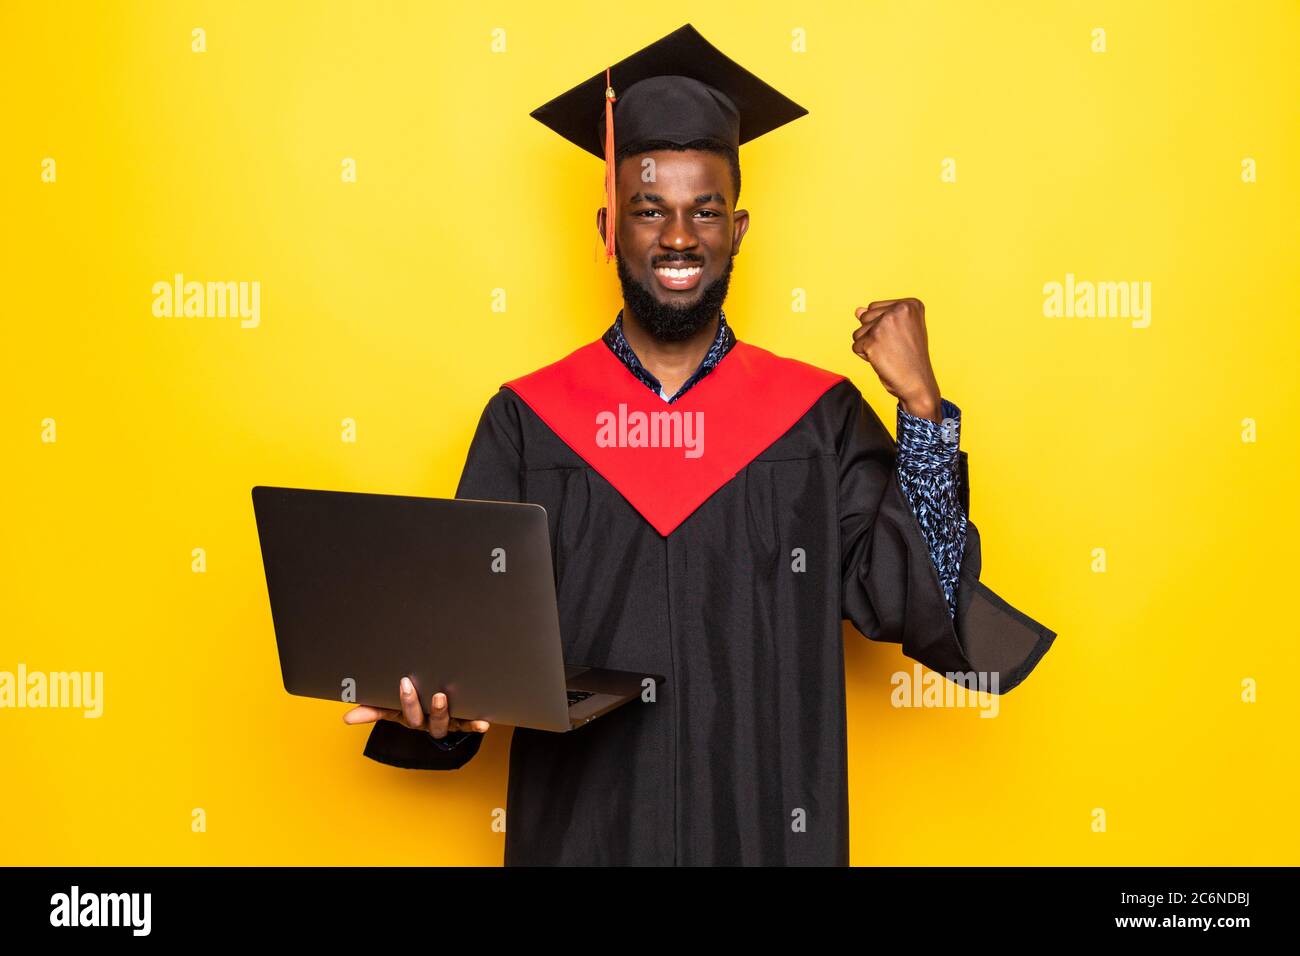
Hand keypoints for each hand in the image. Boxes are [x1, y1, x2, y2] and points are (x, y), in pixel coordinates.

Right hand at [342, 676, 490, 737]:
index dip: (391, 704)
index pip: (393, 713)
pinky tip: (483, 723)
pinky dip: (475, 725)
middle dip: (412, 703)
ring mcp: (443, 724)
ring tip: (440, 697)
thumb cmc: (417, 705)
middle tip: (408, 685)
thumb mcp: (394, 706)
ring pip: (441, 723)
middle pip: (416, 719)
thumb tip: (346, 719)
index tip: (394, 687)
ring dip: (441, 712)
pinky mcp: (462, 722)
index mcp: (406, 716)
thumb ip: (373, 709)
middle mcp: (424, 722)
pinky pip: (468, 726)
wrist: (445, 714)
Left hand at [851, 298, 941, 420]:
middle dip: (872, 335)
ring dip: (868, 346)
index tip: (899, 338)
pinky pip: (856, 346)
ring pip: (858, 332)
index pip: (874, 308)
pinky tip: (883, 360)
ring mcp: (885, 324)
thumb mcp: (899, 331)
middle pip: (864, 317)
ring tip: (888, 353)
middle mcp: (899, 310)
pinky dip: (865, 357)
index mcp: (910, 304)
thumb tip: (857, 310)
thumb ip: (878, 317)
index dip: (880, 327)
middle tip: (893, 347)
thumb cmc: (910, 358)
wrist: (918, 383)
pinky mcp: (873, 340)